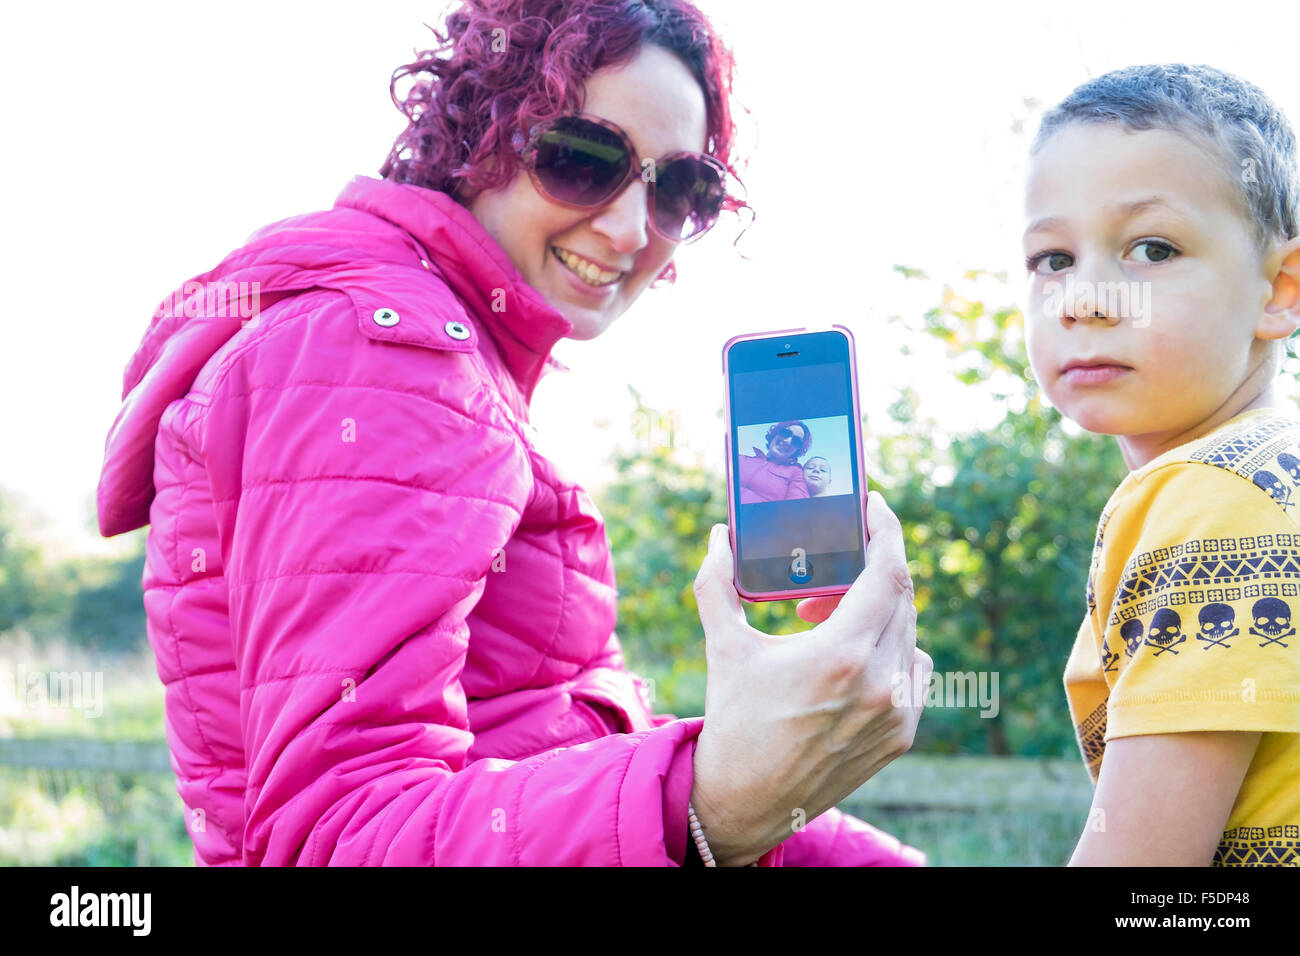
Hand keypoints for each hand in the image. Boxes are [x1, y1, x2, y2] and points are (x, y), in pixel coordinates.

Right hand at [689, 491, 931, 864]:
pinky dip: (892, 652)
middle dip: (868, 573)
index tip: (874, 507)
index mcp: (841, 654)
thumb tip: (721, 536)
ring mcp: (897, 713)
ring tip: (831, 620)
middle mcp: (880, 683)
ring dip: (878, 613)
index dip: (887, 532)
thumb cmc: (733, 719)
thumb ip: (718, 582)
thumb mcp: (724, 645)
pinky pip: (914, 672)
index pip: (889, 573)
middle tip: (833, 568)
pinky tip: (855, 657)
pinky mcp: (901, 736)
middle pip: (900, 599)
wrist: (744, 799)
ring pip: (909, 634)